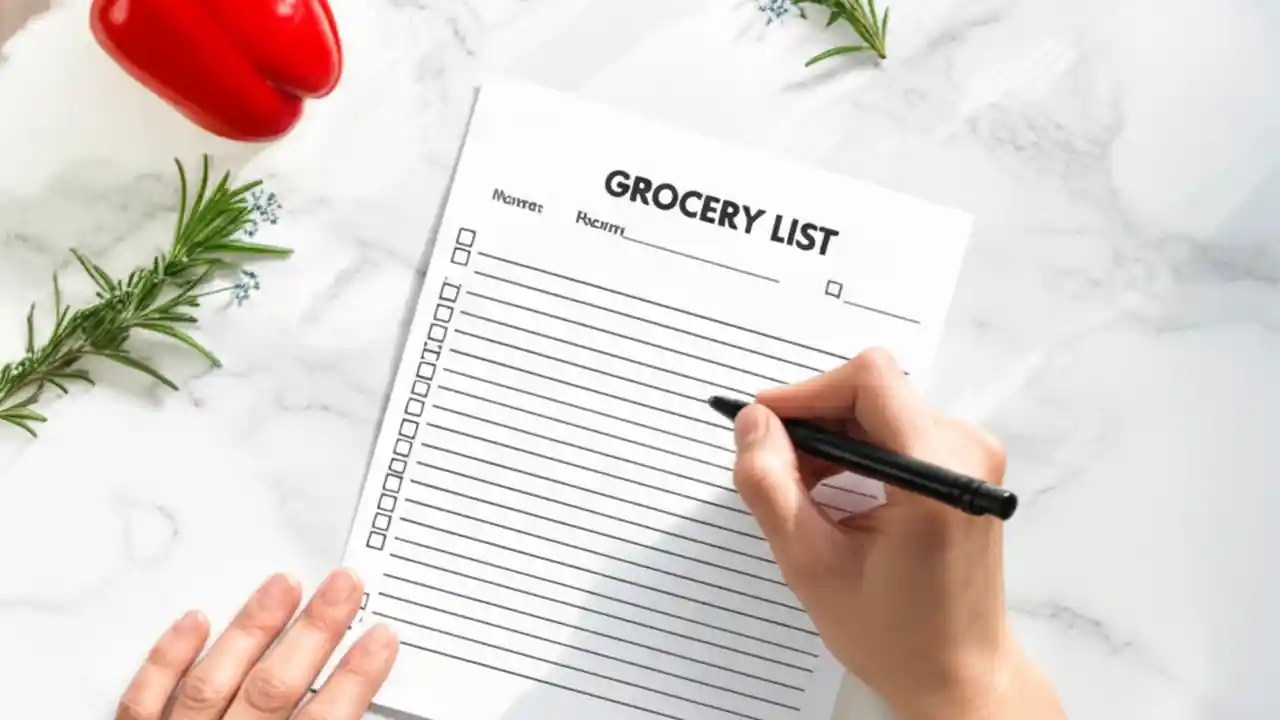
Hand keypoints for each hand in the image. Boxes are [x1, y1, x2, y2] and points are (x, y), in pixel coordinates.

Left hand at [116, 569, 398, 719]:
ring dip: (252, 630)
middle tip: (343, 585)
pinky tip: (193, 620)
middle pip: (274, 689)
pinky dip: (167, 659)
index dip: (357, 677)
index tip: (382, 637)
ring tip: (282, 584)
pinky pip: (143, 702)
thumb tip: (366, 707)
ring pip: (213, 684)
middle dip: (314, 632)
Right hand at [732, 349, 1062, 718]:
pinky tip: (828, 489)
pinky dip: (855, 450)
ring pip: (881, 407)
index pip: (868, 381)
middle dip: (814, 420)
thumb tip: (752, 423)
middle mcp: (966, 452)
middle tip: (771, 463)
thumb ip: (771, 485)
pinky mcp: (963, 468)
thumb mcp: (811, 563)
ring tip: (798, 486)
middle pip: (873, 391)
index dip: (806, 392)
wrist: (958, 673)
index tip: (763, 421)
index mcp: (936, 473)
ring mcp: (971, 458)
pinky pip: (898, 429)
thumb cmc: (896, 634)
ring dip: (831, 437)